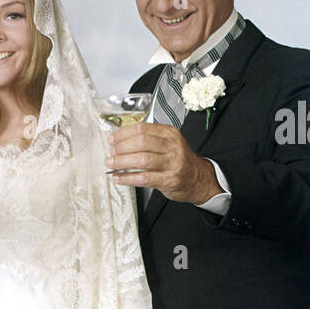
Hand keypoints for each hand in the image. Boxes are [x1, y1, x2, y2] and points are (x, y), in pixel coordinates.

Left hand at [106, 123, 221, 202]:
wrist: (198, 178)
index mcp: (170, 134)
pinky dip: (127, 178)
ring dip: (122, 162)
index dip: (124, 133)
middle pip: (141, 142)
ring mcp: (172, 163)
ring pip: (142, 159)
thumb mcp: (169, 143)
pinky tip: (118, 178)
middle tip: (111, 152)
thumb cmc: (179, 160)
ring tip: (111, 163)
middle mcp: (172, 147)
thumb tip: (120, 140)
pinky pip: (144, 178)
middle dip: (121, 147)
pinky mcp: (169, 180)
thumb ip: (149, 139)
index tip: (112, 138)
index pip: (143, 128)